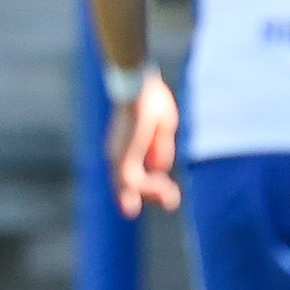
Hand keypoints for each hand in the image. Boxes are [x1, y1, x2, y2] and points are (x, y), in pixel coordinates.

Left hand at [105, 74, 181, 218]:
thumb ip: (160, 149)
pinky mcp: (122, 158)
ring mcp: (117, 157)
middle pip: (129, 185)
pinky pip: (134, 182)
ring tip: (171, 199)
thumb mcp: (163, 126)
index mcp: (126, 147)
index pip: (134, 174)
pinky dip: (150, 188)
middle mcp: (117, 154)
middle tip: (172, 203)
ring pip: (131, 187)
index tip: (171, 193)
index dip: (153, 185)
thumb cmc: (150, 99)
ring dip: (153, 194)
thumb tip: (159, 169)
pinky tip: (165, 187)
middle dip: (151, 195)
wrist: (137, 86)